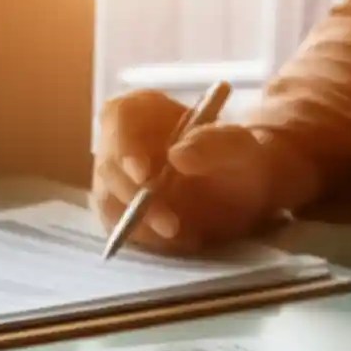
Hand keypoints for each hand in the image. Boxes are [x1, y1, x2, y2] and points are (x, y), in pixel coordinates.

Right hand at [89, 89, 288, 253]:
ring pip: (109, 198)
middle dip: (134, 197)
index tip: (143, 175)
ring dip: (139, 222)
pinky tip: (173, 240)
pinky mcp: (118, 206)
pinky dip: (142, 236)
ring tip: (178, 234)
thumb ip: (215, 143)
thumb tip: (177, 155)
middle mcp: (121, 140)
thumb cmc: (238, 160)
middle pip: (109, 164)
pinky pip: (117, 224)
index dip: (124, 143)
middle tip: (169, 224)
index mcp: (144, 110)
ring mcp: (116, 175)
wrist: (241, 194)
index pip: (118, 116)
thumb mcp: (240, 147)